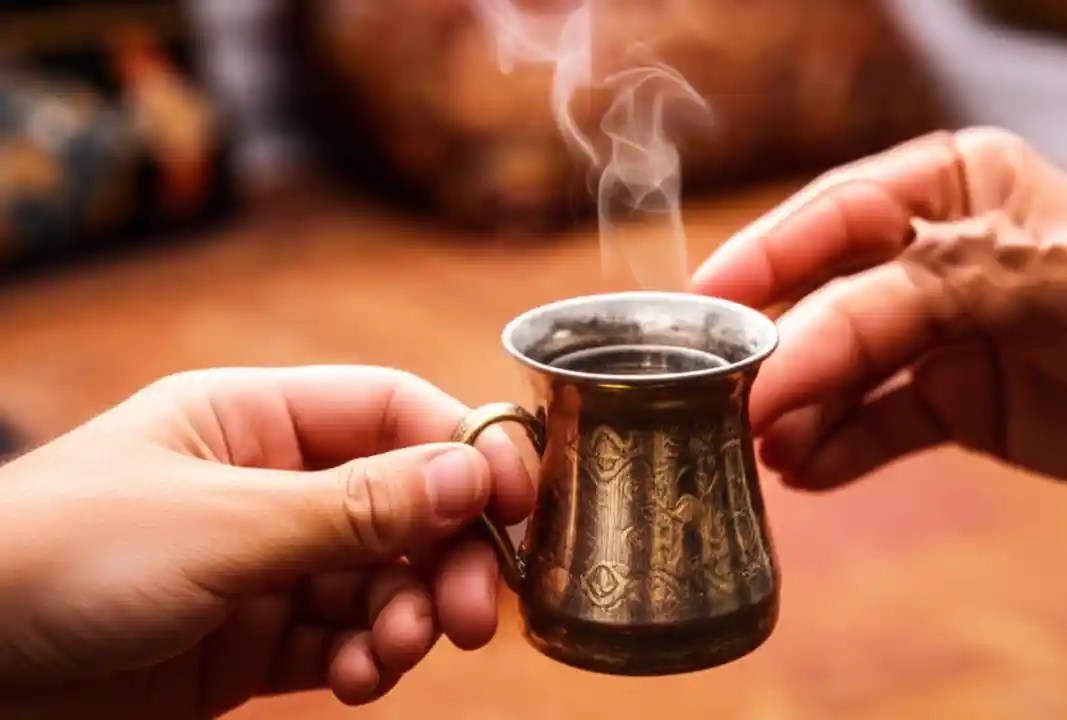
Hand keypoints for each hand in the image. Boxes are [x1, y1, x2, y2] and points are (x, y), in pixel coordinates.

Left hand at [0, 367, 532, 717]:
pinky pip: (340, 639)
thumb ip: (355, 506)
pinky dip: (365, 659)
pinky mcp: (249, 641)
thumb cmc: (61, 555)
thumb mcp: (221, 525)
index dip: (465, 451)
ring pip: (380, 580)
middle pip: (404, 505)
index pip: (393, 415)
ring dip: (407, 617)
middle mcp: (270, 484)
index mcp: (256, 419)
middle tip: (473, 615)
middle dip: (446, 557)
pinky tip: (355, 681)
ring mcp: (262, 565)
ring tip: (393, 655)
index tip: (518, 505)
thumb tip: (472, 473)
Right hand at [693, 128, 1066, 490]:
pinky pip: (881, 428)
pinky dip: (839, 452)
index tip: (704, 305)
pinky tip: (804, 474)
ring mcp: (943, 336)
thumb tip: (787, 354)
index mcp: (953, 189)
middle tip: (721, 396)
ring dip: (800, 409)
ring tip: (760, 450)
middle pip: (827, 298)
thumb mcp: (1034, 275)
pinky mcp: (959, 405)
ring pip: (845, 370)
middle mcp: (936, 259)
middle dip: (776, 348)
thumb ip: (905, 306)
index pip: (836, 217)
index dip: (766, 259)